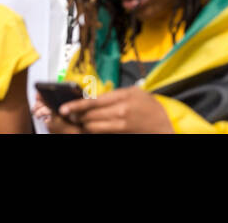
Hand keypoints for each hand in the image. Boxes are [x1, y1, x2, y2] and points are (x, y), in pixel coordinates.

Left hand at [57, 88, 173, 133]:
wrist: (163, 126)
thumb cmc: (150, 106)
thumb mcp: (135, 92)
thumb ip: (115, 94)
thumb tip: (96, 98)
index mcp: (123, 98)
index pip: (94, 102)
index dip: (76, 106)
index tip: (64, 107)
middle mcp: (119, 112)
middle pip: (90, 116)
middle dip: (77, 116)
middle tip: (69, 114)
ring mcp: (120, 125)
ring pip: (93, 127)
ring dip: (83, 124)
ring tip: (78, 120)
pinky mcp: (120, 134)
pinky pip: (101, 133)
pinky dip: (93, 130)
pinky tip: (90, 126)